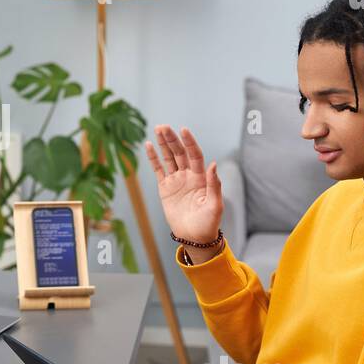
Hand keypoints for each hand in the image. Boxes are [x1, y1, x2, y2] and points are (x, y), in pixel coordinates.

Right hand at [145, 124, 221, 243]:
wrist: (194, 237)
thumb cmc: (208, 223)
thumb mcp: (215, 205)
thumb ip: (214, 184)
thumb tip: (213, 163)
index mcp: (201, 177)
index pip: (194, 155)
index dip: (189, 142)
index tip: (183, 130)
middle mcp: (188, 175)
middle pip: (179, 152)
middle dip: (172, 139)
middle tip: (163, 126)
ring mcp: (176, 180)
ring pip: (169, 158)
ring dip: (163, 144)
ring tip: (158, 129)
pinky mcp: (165, 188)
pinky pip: (158, 170)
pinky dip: (153, 158)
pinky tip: (148, 146)